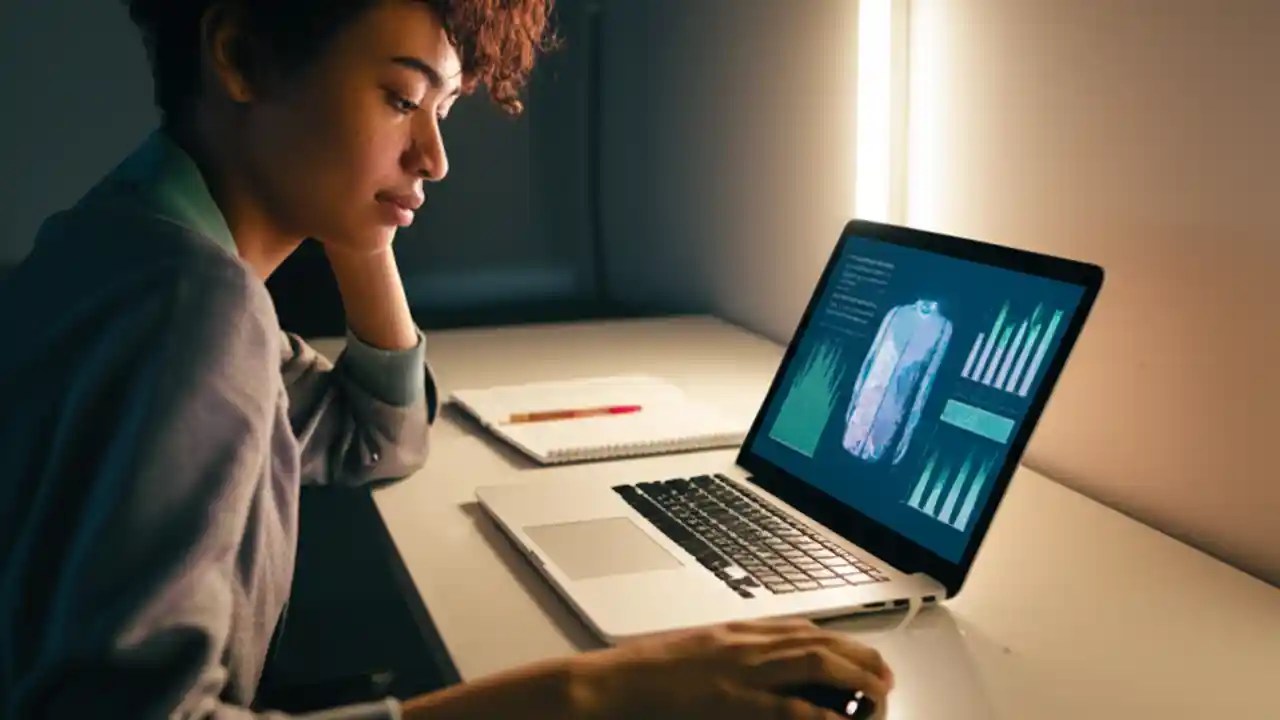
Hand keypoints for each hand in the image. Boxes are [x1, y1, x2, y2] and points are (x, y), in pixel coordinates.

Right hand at [571, 617, 893, 719]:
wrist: (606, 686)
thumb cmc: (640, 676)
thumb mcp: (692, 655)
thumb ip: (727, 656)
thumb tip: (756, 668)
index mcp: (734, 633)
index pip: (801, 629)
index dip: (840, 643)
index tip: (862, 657)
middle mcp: (744, 645)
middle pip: (818, 641)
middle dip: (860, 658)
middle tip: (885, 681)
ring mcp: (740, 671)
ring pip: (815, 664)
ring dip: (855, 679)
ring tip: (879, 697)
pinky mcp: (732, 702)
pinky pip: (790, 708)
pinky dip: (823, 716)